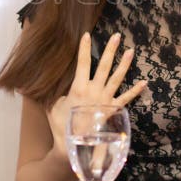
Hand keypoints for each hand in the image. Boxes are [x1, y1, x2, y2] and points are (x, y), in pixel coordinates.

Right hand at [46, 32, 145, 158]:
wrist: (74, 145)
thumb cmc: (62, 126)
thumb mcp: (52, 107)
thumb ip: (52, 93)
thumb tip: (36, 84)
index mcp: (79, 88)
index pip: (82, 63)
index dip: (84, 48)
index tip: (87, 35)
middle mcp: (94, 90)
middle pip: (104, 66)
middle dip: (110, 50)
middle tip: (117, 36)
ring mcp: (105, 99)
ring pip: (117, 78)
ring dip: (124, 64)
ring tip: (131, 51)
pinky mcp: (113, 109)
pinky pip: (126, 98)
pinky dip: (135, 91)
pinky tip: (144, 83)